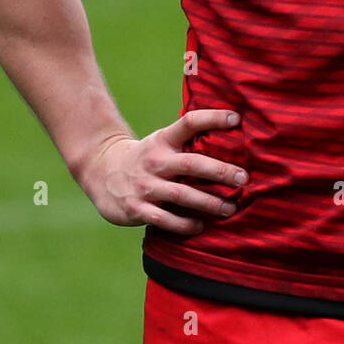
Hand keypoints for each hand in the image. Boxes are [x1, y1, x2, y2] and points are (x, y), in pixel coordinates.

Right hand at [76, 109, 247, 233]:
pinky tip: (200, 226)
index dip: (213, 118)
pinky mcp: (136, 208)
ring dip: (208, 203)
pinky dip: (183, 224)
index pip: (189, 122)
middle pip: (191, 163)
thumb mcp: (162, 142)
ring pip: (181, 194)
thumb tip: (233, 141)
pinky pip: (164, 218)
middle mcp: (156, 160)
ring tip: (229, 208)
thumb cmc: (147, 158)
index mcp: (164, 140)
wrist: (101, 171)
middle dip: (219, 171)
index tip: (237, 118)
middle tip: (243, 178)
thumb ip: (189, 142)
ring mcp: (145, 185)